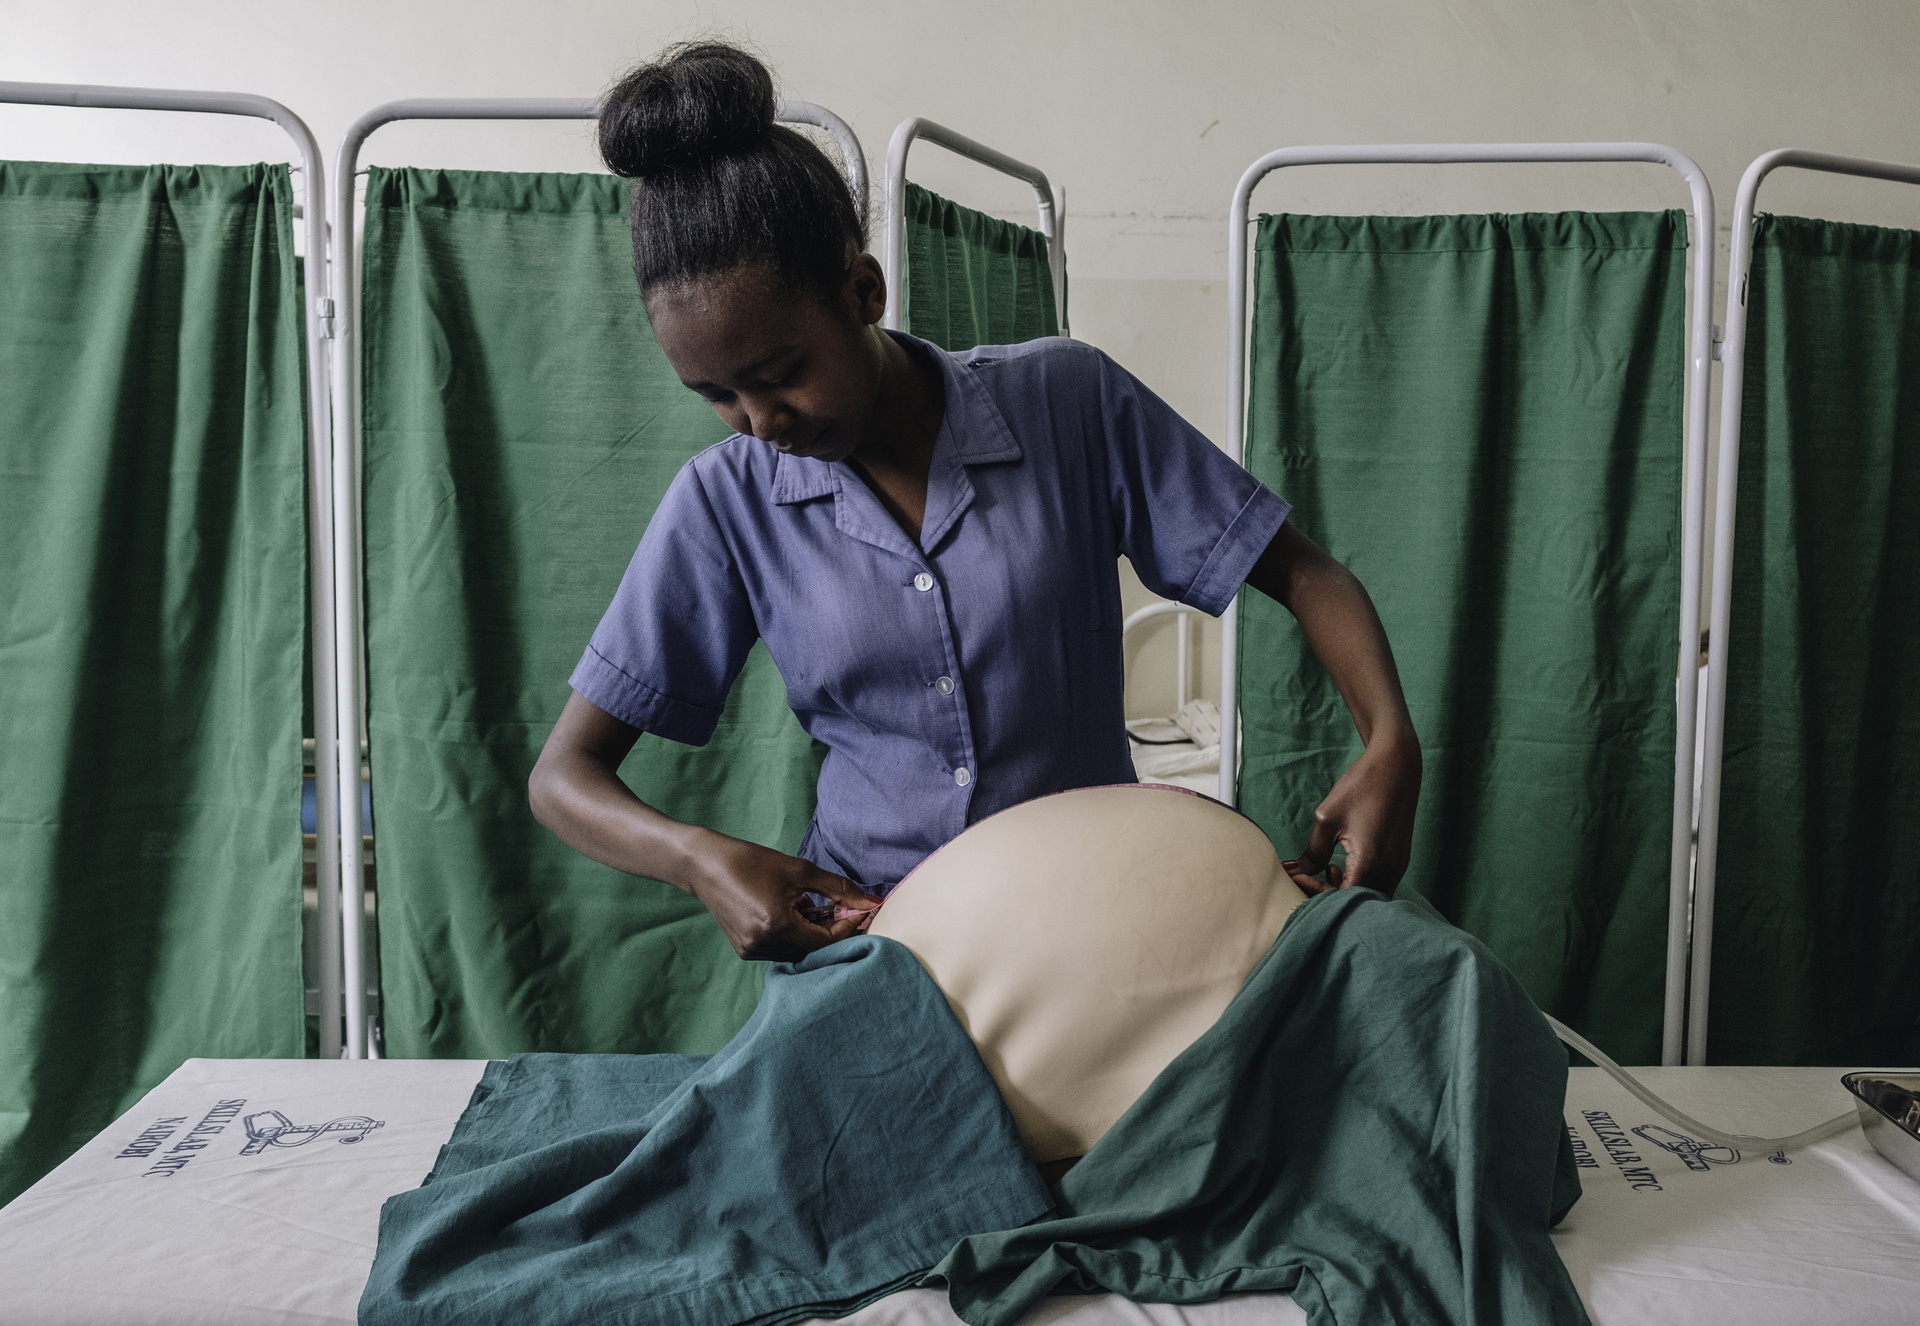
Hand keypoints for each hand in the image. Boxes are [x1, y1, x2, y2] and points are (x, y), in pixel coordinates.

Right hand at [687, 835, 879, 960]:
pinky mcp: (743, 950)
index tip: (858, 911)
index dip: (846, 928)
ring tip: (804, 905)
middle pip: (812, 949)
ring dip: (809, 933)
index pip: (825, 941)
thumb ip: (837, 889)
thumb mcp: (799, 870)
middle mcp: (763, 945)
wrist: (705, 864)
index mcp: (777, 926)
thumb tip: (870, 902)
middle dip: (828, 929)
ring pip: (796, 951)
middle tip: (836, 907)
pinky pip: (779, 949)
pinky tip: (786, 912)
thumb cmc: (752, 862)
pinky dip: (791, 935)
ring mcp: (751, 951)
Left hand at [1282, 729, 1420, 896]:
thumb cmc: (1360, 787)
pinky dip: (1360, 883)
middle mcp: (1389, 869)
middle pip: (1357, 904)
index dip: (1314, 893)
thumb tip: (1292, 872)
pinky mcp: (1401, 860)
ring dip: (1346, 891)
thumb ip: (1311, 853)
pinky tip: (1344, 865)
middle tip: (1309, 876)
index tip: (1297, 876)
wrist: (1396, 765)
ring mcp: (1399, 866)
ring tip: (1327, 869)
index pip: (1340, 899)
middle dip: (1329, 896)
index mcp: (1369, 862)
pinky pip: (1380, 885)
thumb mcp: (1326, 819)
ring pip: (1370, 897)